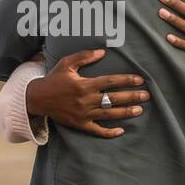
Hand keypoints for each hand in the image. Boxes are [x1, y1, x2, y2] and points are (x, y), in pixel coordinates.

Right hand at [25, 49, 148, 138]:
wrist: (38, 98)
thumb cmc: (54, 79)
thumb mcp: (67, 63)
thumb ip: (84, 56)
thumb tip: (103, 52)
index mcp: (84, 84)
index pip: (110, 81)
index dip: (126, 80)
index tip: (140, 80)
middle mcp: (86, 100)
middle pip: (114, 98)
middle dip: (132, 97)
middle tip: (147, 96)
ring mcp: (83, 114)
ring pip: (109, 114)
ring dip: (126, 112)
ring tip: (140, 110)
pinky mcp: (80, 124)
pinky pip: (97, 130)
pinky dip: (109, 132)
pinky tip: (121, 131)